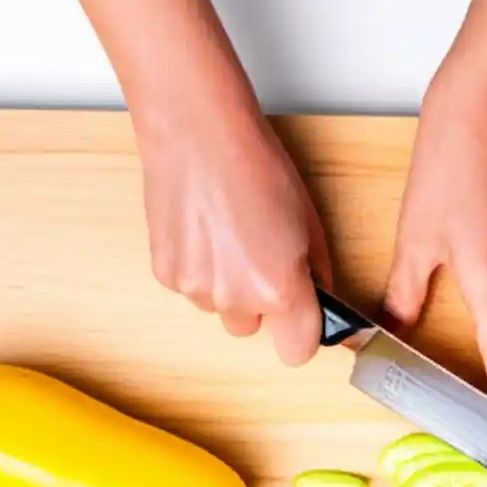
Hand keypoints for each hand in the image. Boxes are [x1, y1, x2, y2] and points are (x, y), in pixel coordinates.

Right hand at [138, 115, 331, 366]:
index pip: (297, 352)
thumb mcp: (309, 224)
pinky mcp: (167, 275)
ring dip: (228, 285)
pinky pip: (192, 288)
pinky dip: (200, 269)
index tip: (302, 316)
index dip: (301, 333)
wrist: (199, 135)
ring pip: (220, 307)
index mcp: (280, 290)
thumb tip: (320, 301)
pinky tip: (203, 231)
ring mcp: (196, 290)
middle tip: (260, 254)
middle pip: (254, 327)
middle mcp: (236, 299)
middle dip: (261, 302)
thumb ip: (316, 275)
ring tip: (228, 235)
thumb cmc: (257, 168)